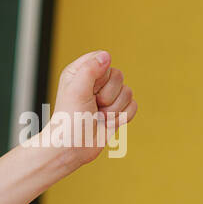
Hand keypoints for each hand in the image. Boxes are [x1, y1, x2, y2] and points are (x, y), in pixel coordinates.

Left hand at [38, 50, 138, 165]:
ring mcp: (107, 97)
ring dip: (114, 109)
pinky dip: (121, 117)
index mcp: (79, 72)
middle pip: (119, 76)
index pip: (102, 60)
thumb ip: (90, 69)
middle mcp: (94, 82)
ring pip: (128, 92)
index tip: (89, 90)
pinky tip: (107, 123)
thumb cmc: (69, 121)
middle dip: (108, 96)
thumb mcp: (76, 91)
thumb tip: (106, 55)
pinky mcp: (117, 110)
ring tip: (98, 117)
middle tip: (93, 106)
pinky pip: (134, 106)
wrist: (72, 148)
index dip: (101, 76)